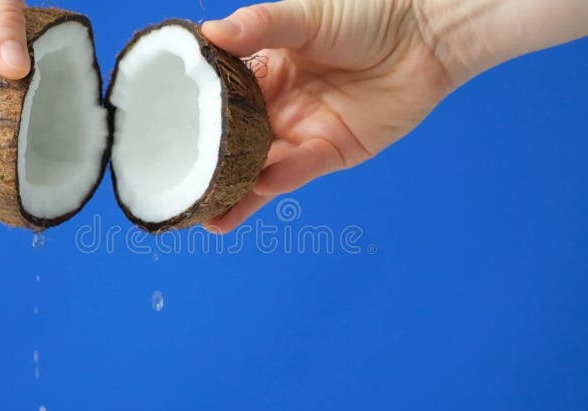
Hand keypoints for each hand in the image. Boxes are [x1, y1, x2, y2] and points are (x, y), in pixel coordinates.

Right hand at [201, 0, 587, 232]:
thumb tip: (208, 33)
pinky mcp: (335, 150)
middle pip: (237, 145)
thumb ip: (260, 26)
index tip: (162, 141)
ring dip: (239, 191)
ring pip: (263, 167)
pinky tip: (258, 187)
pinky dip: (281, 177)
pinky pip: (301, 168)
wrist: (424, 32)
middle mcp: (279, 108)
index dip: (195, 122)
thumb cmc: (365, 15)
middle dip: (211, 170)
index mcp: (264, 74)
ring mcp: (305, 131)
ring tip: (208, 214)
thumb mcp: (304, 15)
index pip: (220, 103)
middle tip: (179, 193)